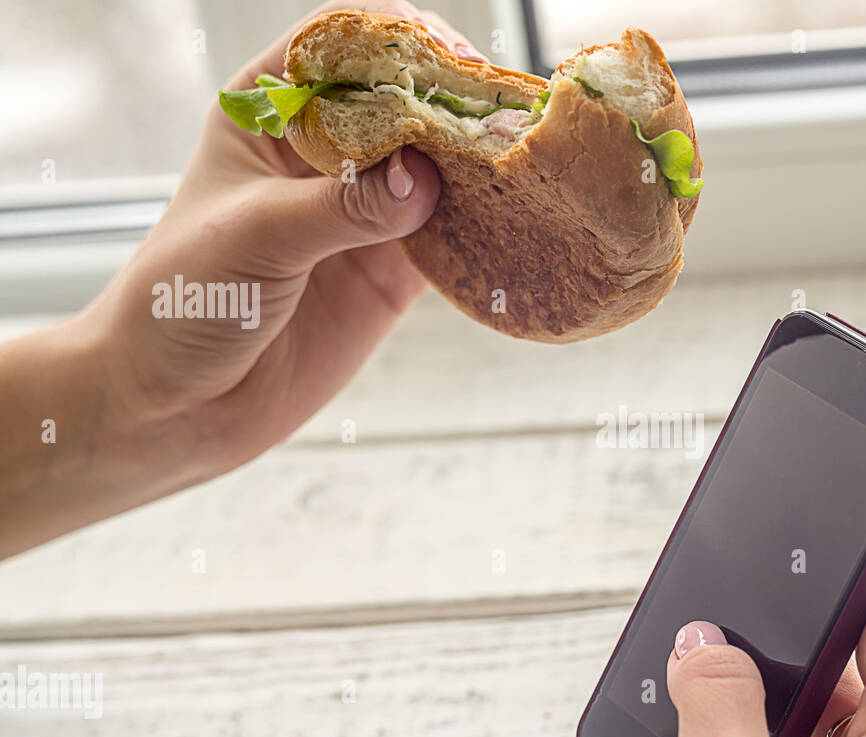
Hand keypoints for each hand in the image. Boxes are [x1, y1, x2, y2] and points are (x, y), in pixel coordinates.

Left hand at [0, 2, 482, 557]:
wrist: (179, 406)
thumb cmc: (181, 303)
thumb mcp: (254, 240)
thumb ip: (338, 207)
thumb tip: (423, 178)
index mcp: (268, 114)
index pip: (340, 46)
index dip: (399, 40)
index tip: (453, 62)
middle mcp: (323, 153)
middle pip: (404, 101)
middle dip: (455, 105)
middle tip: (508, 122)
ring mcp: (362, 213)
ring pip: (436, 170)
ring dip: (479, 169)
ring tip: (526, 171)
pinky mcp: (390, 272)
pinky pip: (449, 240)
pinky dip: (482, 234)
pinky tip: (514, 230)